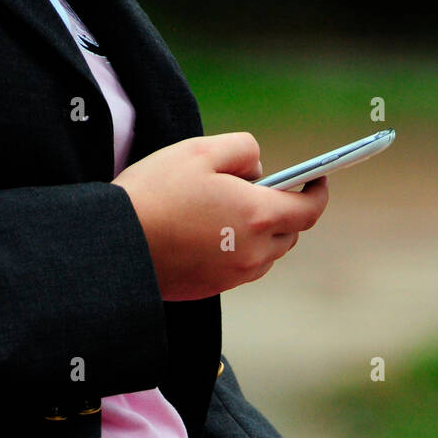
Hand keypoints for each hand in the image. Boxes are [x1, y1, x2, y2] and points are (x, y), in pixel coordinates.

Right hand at [112, 133, 328, 300]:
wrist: (119, 245)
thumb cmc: (157, 192)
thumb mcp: (201, 150)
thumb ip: (243, 150)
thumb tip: (260, 169)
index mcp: (259, 217)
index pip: (309, 210)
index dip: (318, 193)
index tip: (318, 178)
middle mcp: (255, 253)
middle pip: (289, 234)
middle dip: (285, 210)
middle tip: (264, 188)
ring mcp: (235, 276)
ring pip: (266, 254)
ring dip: (261, 233)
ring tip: (232, 208)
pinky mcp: (214, 288)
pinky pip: (241, 268)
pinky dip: (239, 249)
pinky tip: (212, 231)